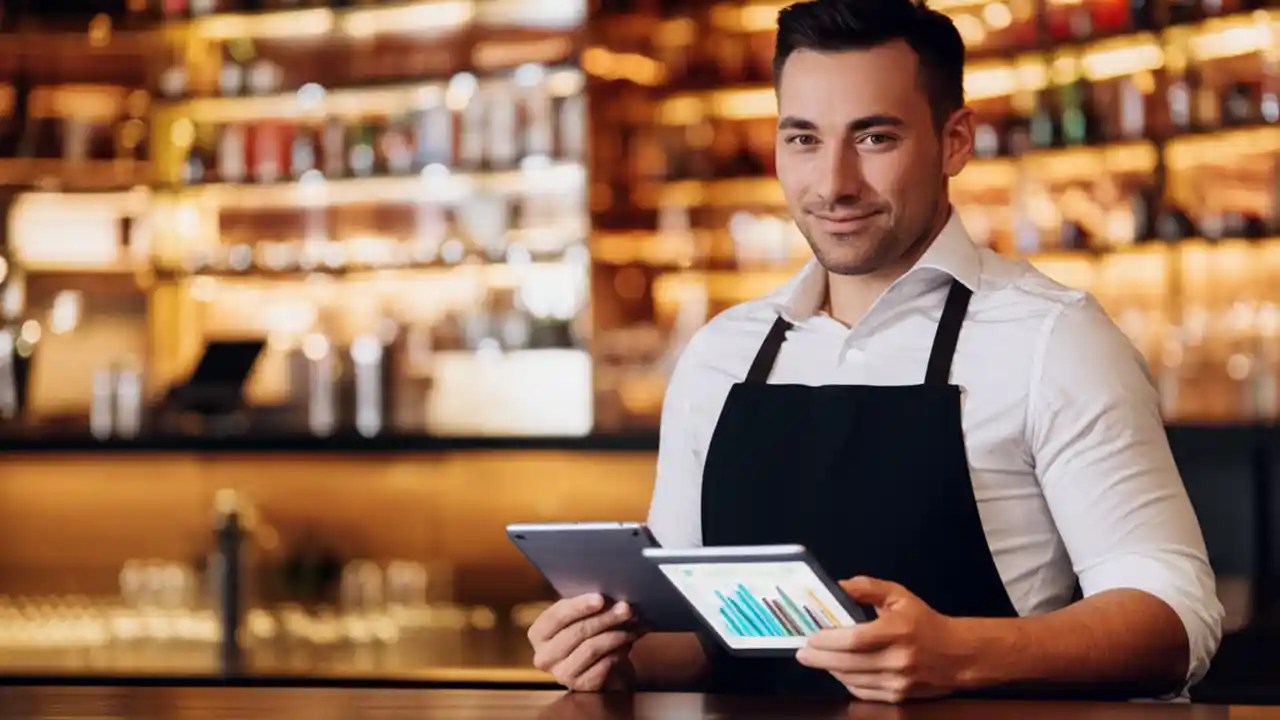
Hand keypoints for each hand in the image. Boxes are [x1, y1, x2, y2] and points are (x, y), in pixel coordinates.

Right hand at [527, 594, 642, 691]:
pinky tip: (626, 644)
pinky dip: (618, 652)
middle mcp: (544, 656)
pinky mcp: (580, 686)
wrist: (596, 665)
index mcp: (538, 633)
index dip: (579, 606)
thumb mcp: (581, 616)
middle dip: (605, 618)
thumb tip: (615, 601)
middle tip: (626, 609)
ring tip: (631, 625)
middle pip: (577, 631)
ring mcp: (561, 674)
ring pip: (592, 648)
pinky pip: (603, 665)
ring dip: (616, 634)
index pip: (557, 616)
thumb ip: (589, 607)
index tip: (601, 598)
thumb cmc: (586, 633)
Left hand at [795, 577, 974, 702]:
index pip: (855, 639)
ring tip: (817, 658)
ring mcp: (898, 682)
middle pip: (848, 663)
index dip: (828, 640)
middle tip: (802, 652)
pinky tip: (839, 670)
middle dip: (819, 658)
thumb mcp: (899, 596)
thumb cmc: (925, 622)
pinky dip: (846, 681)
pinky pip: (862, 692)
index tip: (810, 636)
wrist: (958, 655)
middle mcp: (898, 659)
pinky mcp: (898, 697)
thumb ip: (867, 588)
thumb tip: (837, 586)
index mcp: (897, 631)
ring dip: (830, 669)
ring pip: (852, 679)